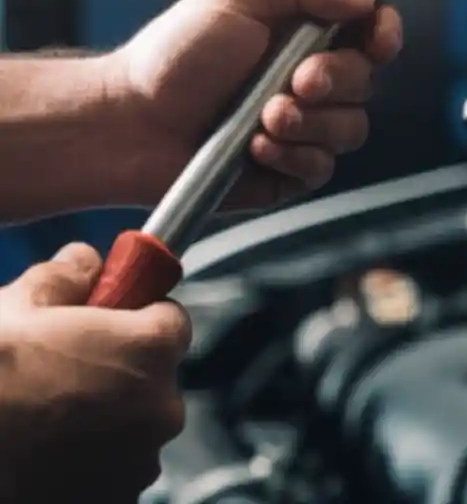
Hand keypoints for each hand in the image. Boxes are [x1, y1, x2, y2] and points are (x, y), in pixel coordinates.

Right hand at [0, 244, 190, 503]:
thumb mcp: (17, 305)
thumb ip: (65, 276)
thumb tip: (84, 262)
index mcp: (150, 349)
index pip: (172, 319)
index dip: (138, 315)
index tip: (110, 317)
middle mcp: (163, 406)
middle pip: (155, 375)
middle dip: (120, 368)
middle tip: (66, 369)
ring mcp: (143, 458)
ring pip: (137, 421)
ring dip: (108, 414)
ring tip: (47, 413)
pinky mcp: (121, 496)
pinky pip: (118, 463)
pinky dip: (94, 455)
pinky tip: (48, 448)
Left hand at [103, 0, 402, 207]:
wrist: (132, 122)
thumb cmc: (175, 55)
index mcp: (307, 30)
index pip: (374, 28)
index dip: (385, 33)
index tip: (376, 40)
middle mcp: (313, 77)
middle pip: (368, 80)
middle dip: (335, 80)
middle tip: (295, 80)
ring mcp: (306, 125)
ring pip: (351, 128)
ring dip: (309, 122)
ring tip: (263, 118)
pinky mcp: (293, 169)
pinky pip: (323, 167)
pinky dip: (292, 156)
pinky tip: (255, 147)